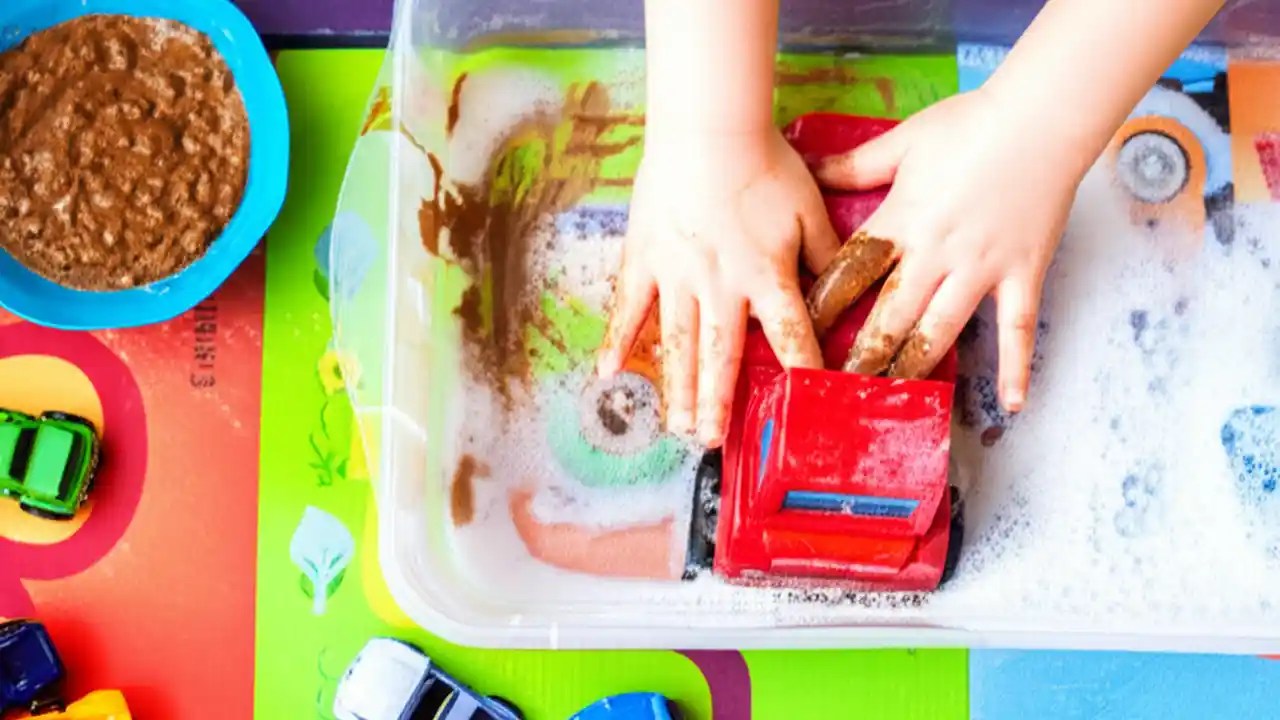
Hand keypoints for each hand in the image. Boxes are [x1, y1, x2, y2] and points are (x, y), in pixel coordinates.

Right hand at [597, 128, 840, 446]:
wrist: (708, 129)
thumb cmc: (764, 164)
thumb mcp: (809, 209)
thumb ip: (825, 253)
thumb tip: (843, 288)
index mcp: (767, 276)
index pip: (790, 337)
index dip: (801, 374)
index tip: (805, 410)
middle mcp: (721, 287)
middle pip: (721, 357)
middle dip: (718, 405)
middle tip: (712, 444)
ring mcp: (676, 277)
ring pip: (677, 344)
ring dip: (675, 389)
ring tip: (675, 428)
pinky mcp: (643, 260)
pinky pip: (629, 307)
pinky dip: (618, 341)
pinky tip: (608, 375)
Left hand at [813, 88, 1085, 411]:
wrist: (1042, 118)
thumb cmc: (972, 124)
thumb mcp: (904, 141)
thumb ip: (856, 164)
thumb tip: (811, 167)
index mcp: (902, 219)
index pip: (851, 270)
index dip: (823, 303)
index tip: (801, 331)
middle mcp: (936, 253)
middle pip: (890, 314)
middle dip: (861, 353)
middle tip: (837, 386)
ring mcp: (981, 269)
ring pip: (940, 331)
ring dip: (914, 366)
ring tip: (891, 397)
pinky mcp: (1023, 275)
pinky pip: (1018, 330)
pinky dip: (1016, 368)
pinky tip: (1012, 405)